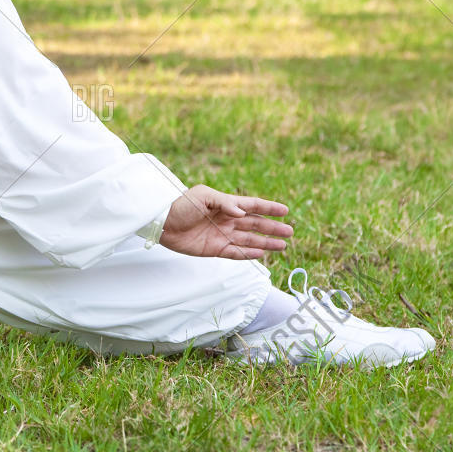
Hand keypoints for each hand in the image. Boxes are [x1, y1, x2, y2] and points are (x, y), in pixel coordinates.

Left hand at [160, 184, 292, 259]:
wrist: (162, 222)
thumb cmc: (181, 205)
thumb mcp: (202, 197)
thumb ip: (224, 203)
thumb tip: (242, 213)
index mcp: (226, 205)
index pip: (253, 206)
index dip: (269, 208)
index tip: (285, 211)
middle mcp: (227, 220)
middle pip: (256, 224)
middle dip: (273, 228)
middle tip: (290, 232)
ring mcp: (222, 235)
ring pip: (250, 240)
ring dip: (266, 242)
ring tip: (283, 246)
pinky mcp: (215, 249)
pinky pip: (236, 252)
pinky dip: (249, 254)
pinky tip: (262, 254)